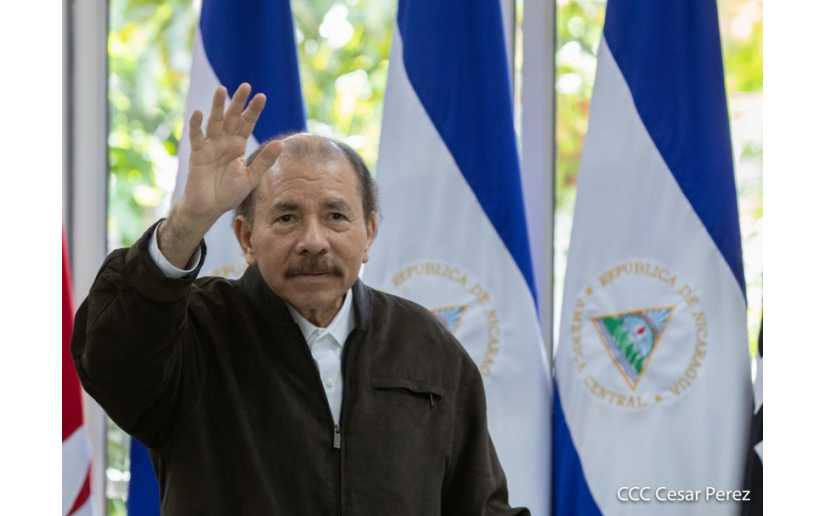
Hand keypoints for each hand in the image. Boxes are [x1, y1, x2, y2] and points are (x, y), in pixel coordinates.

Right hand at [180, 83, 282, 224]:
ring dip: (217, 106)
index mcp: (239, 146)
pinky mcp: (197, 153)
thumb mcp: (251, 178)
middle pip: (232, 118)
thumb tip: (281, 143)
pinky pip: (196, 136)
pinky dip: (196, 125)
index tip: (262, 96)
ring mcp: (211, 146)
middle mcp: (225, 142)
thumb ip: (264, 161)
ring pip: (215, 122)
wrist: (209, 207)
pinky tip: (199, 113)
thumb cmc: (230, 193)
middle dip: (238, 102)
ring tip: (222, 89)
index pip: (247, 124)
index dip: (253, 111)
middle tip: (245, 85)